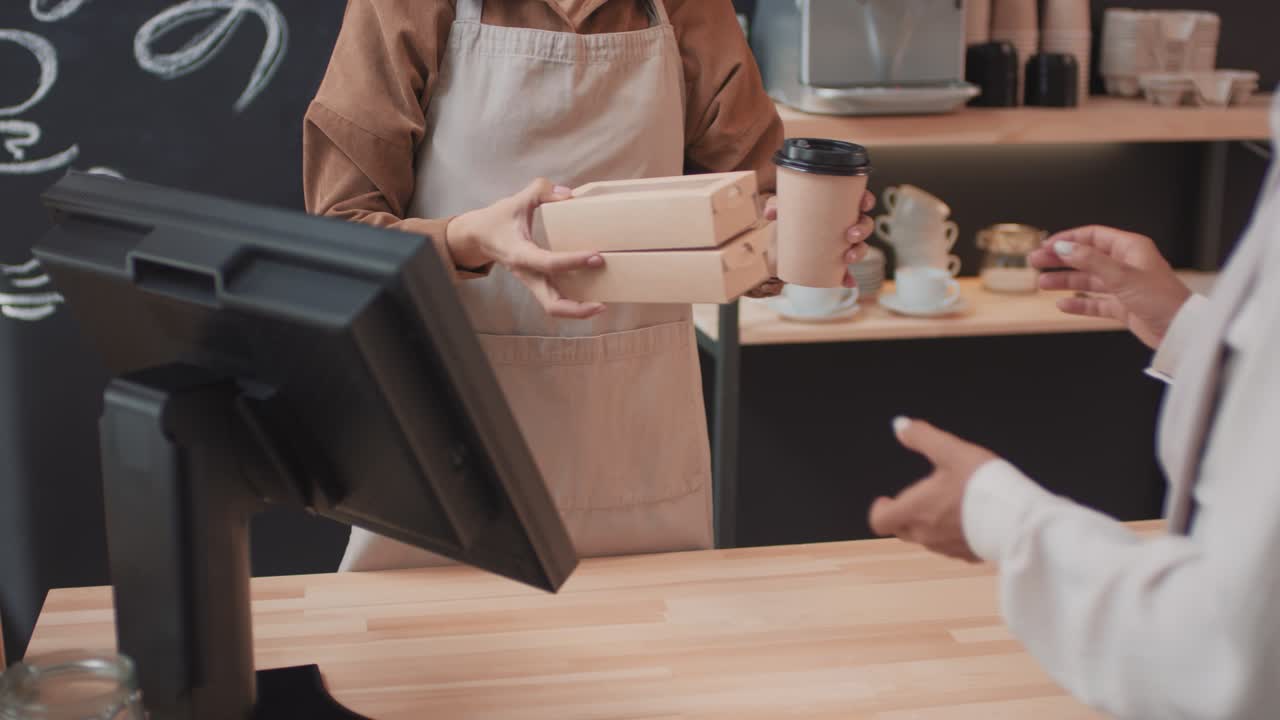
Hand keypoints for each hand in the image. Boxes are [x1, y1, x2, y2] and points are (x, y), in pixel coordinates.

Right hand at [449, 178, 605, 319]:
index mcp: (519, 254)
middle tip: (602, 303)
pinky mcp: (537, 283)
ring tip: (601, 306)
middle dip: (577, 308)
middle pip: (551, 304)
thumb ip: (541, 191)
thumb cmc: (496, 220)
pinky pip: (556, 299)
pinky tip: (593, 297)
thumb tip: (568, 195)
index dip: (573, 262)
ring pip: (554, 308)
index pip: (548, 263)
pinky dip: (574, 303)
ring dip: (577, 311)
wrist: (476, 238)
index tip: (595, 256)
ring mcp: (532, 282)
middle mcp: (527, 274)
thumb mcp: (515, 200)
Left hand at [764, 190, 875, 288]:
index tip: (863, 204)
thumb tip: (771, 213)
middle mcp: (844, 226)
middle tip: (851, 235)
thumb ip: (775, 205)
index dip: (867, 201)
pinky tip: (849, 282)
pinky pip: (847, 272)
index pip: (860, 201)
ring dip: (860, 252)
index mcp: (838, 207)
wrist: (777, 248)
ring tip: (847, 257)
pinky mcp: (835, 264)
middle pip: (865, 224)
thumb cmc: (786, 222)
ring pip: (860, 247)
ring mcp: (841, 246)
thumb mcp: (781, 211)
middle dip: (863, 229)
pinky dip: (849, 278)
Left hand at [868, 417, 997, 562]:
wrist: (1018, 518)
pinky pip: (950, 546)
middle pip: (902, 530)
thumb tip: (900, 425)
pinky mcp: (968, 555)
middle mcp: (926, 534)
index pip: (880, 521)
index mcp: (915, 510)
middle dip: (903, 515)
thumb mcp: (949, 451)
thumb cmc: (982, 485)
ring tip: (945, 505)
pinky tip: (967, 520)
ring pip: (926, 539)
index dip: (879, 510)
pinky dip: (951, 534)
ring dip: (928, 524)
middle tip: (916, 499)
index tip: (886, 499)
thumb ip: (922, 437)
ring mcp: (947, 548)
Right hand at [1030, 226, 1191, 349]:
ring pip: (1087, 280)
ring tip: (1042, 284)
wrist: (1180, 331)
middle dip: (1060, 260)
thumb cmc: (1163, 300)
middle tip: (1036, 262)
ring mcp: (1123, 286)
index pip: (1092, 236)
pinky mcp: (1123, 307)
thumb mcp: (1122, 275)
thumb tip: (1064, 247)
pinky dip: (1079, 303)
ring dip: (1064, 281)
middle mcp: (1126, 265)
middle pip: (1085, 257)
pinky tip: (1063, 304)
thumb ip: (1090, 260)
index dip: (1068, 239)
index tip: (1047, 245)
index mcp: (1130, 249)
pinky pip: (1095, 302)